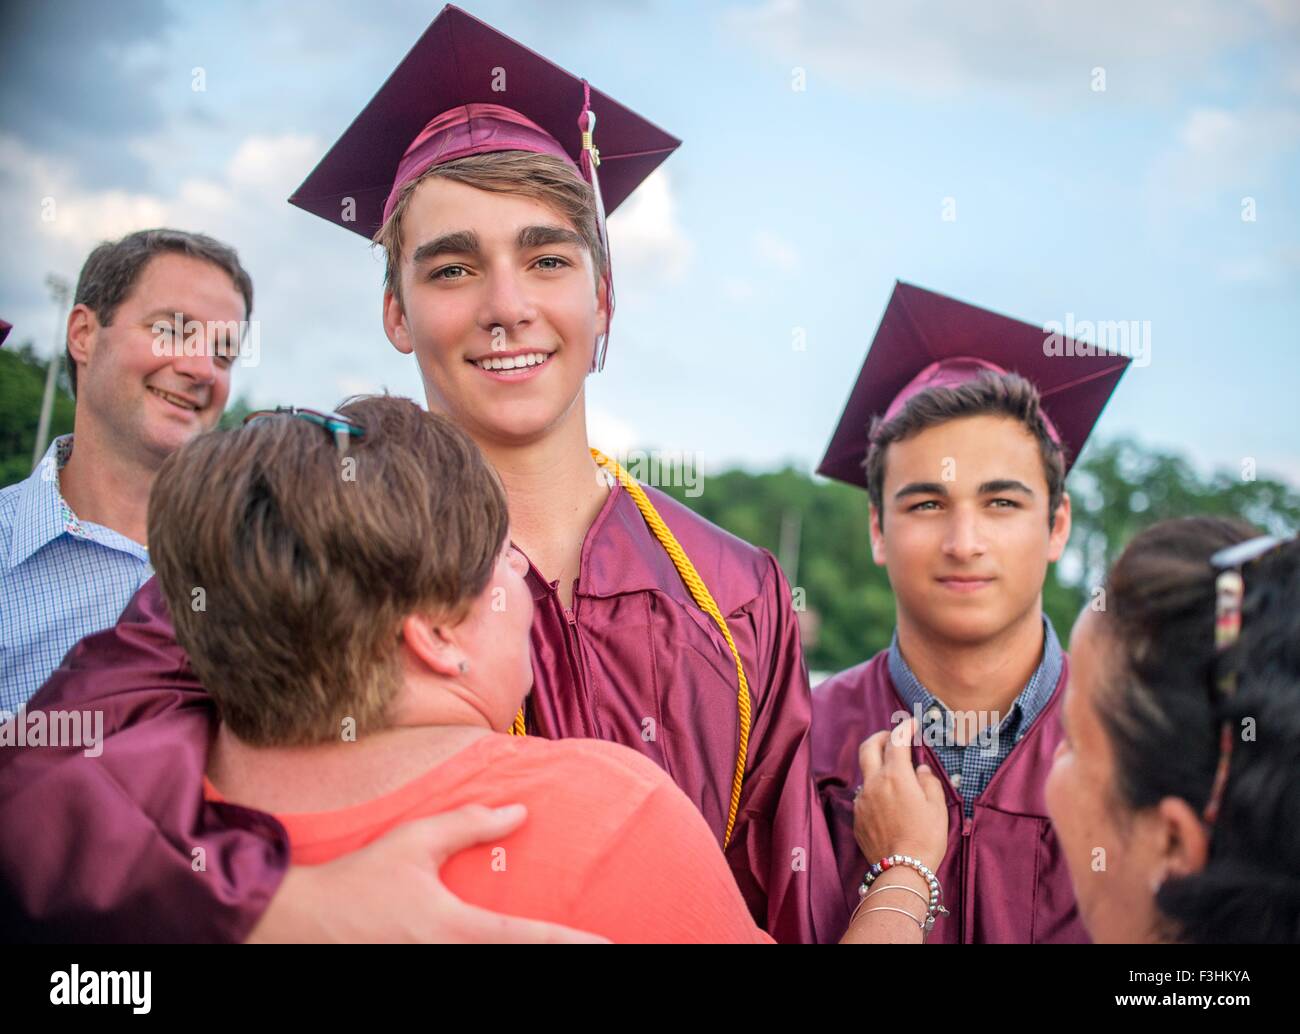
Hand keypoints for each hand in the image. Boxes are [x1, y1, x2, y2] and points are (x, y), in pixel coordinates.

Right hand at [248, 803, 608, 942]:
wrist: (300, 922)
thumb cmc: (360, 878)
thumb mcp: (415, 841)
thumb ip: (469, 825)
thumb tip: (519, 813)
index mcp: (453, 928)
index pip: (527, 937)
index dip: (572, 943)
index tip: (608, 944)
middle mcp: (445, 959)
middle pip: (514, 964)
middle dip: (555, 957)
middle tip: (599, 950)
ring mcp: (428, 973)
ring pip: (491, 974)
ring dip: (526, 961)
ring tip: (567, 949)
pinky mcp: (415, 978)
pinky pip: (461, 973)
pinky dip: (492, 960)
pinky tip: (509, 949)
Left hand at [853, 718, 948, 872]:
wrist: (903, 870)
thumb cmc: (926, 837)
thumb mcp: (937, 807)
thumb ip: (928, 781)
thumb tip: (919, 769)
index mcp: (895, 776)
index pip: (896, 741)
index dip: (904, 728)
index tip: (911, 723)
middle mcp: (873, 783)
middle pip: (869, 747)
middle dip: (880, 737)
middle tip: (892, 737)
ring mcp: (862, 800)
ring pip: (865, 772)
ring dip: (877, 765)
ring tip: (894, 773)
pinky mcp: (857, 817)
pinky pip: (864, 794)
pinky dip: (875, 788)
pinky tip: (888, 800)